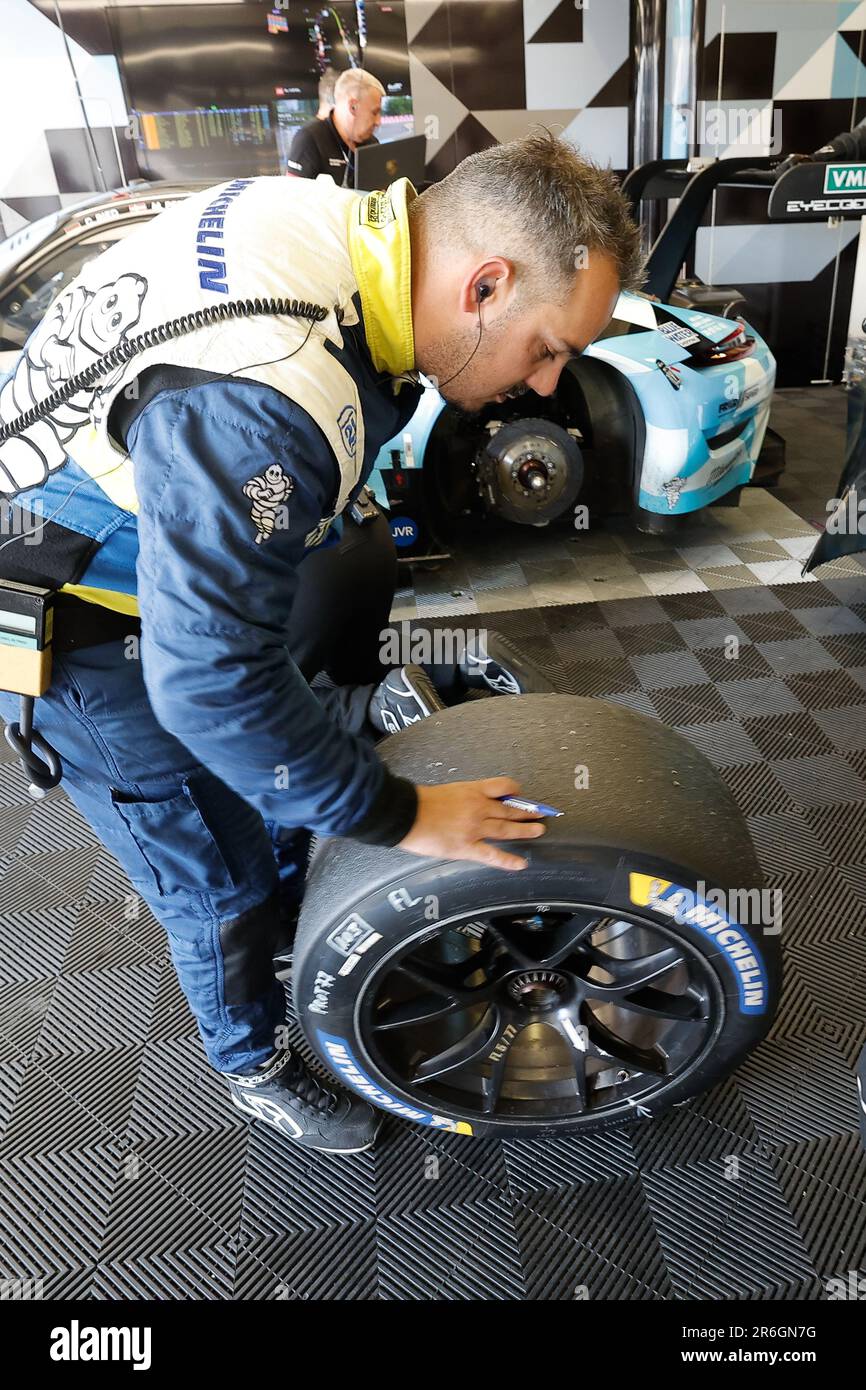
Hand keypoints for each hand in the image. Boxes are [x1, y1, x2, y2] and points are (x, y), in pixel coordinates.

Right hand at [398, 777, 546, 870]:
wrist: (406, 814)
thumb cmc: (419, 802)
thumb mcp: (445, 791)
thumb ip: (461, 798)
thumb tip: (467, 805)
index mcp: (472, 791)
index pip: (503, 787)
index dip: (515, 791)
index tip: (520, 795)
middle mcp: (479, 808)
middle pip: (509, 809)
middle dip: (527, 811)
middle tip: (540, 813)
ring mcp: (475, 828)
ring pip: (507, 829)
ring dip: (525, 830)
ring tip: (538, 830)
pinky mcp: (468, 847)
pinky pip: (493, 855)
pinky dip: (509, 860)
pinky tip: (521, 863)